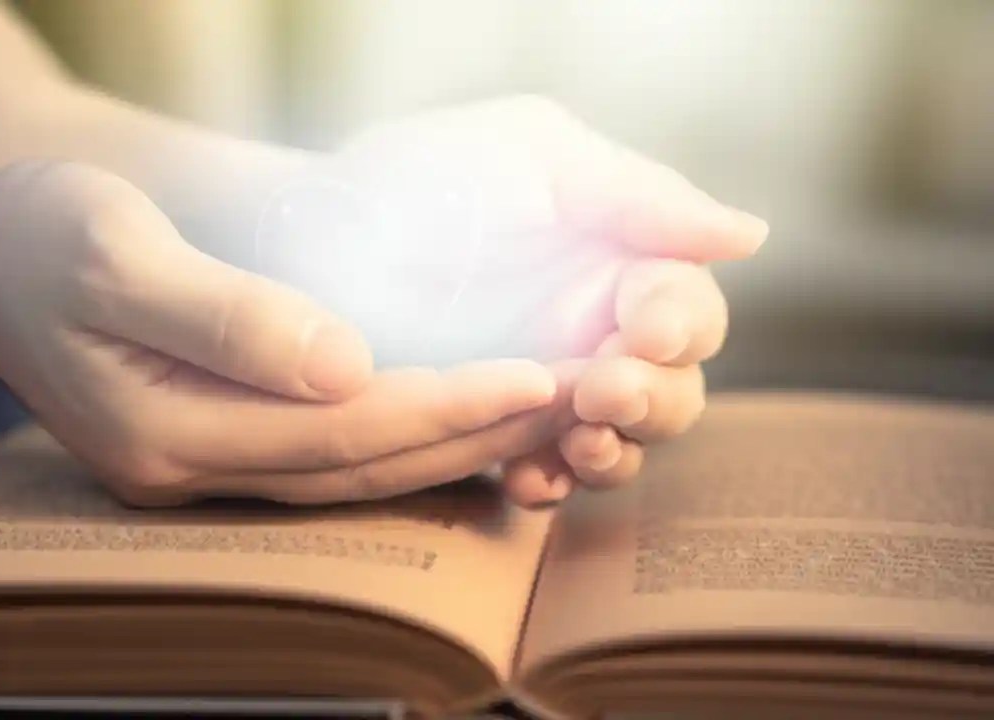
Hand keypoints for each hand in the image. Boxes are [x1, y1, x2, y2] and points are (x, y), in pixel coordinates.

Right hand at [0, 160, 567, 504]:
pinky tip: (458, 413)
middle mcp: (188, 469)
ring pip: (348, 473)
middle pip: (357, 469)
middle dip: (469, 436)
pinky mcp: (210, 438)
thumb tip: (347, 364)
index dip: (442, 407)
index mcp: (163, 433)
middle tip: (572, 400)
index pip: (337, 434)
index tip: (535, 375)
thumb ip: (228, 316)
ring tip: (538, 409)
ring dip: (447, 444)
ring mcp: (198, 464)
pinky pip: (325, 456)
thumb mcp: (116, 254)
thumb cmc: (38, 235)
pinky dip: (400, 436)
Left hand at [312, 97, 764, 502]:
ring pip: (618, 445)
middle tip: (604, 388)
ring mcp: (547, 391)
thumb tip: (751, 236)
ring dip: (612, 453)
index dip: (683, 324)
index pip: (687, 309)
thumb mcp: (532, 154)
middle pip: (671, 391)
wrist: (319, 225)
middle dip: (652, 398)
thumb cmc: (429, 171)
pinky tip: (526, 479)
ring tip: (578, 443)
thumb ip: (636, 196)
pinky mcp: (492, 434)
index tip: (650, 329)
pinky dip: (546, 484)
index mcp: (622, 264)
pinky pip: (539, 476)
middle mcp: (597, 335)